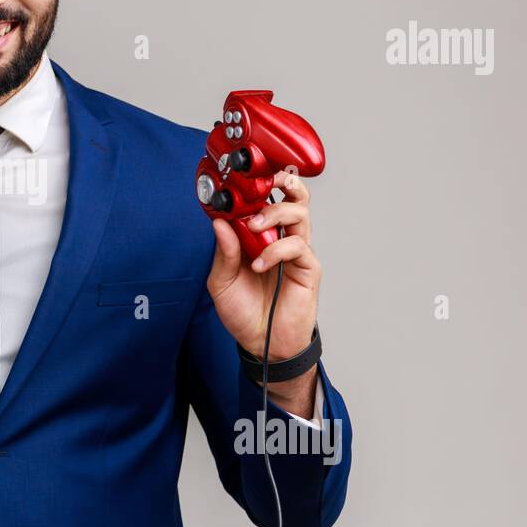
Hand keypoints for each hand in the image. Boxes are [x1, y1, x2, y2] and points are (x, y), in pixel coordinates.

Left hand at [207, 169, 319, 366]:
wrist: (260, 344)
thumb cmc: (243, 311)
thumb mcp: (221, 281)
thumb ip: (224, 252)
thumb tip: (220, 222)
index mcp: (258, 238)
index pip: (263, 202)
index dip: (255, 188)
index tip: (237, 183)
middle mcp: (279, 238)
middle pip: (293, 197)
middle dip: (281, 182)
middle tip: (262, 185)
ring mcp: (295, 252)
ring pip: (300, 213)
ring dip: (275, 212)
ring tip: (254, 227)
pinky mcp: (307, 268)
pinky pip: (298, 246)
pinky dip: (277, 249)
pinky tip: (260, 264)